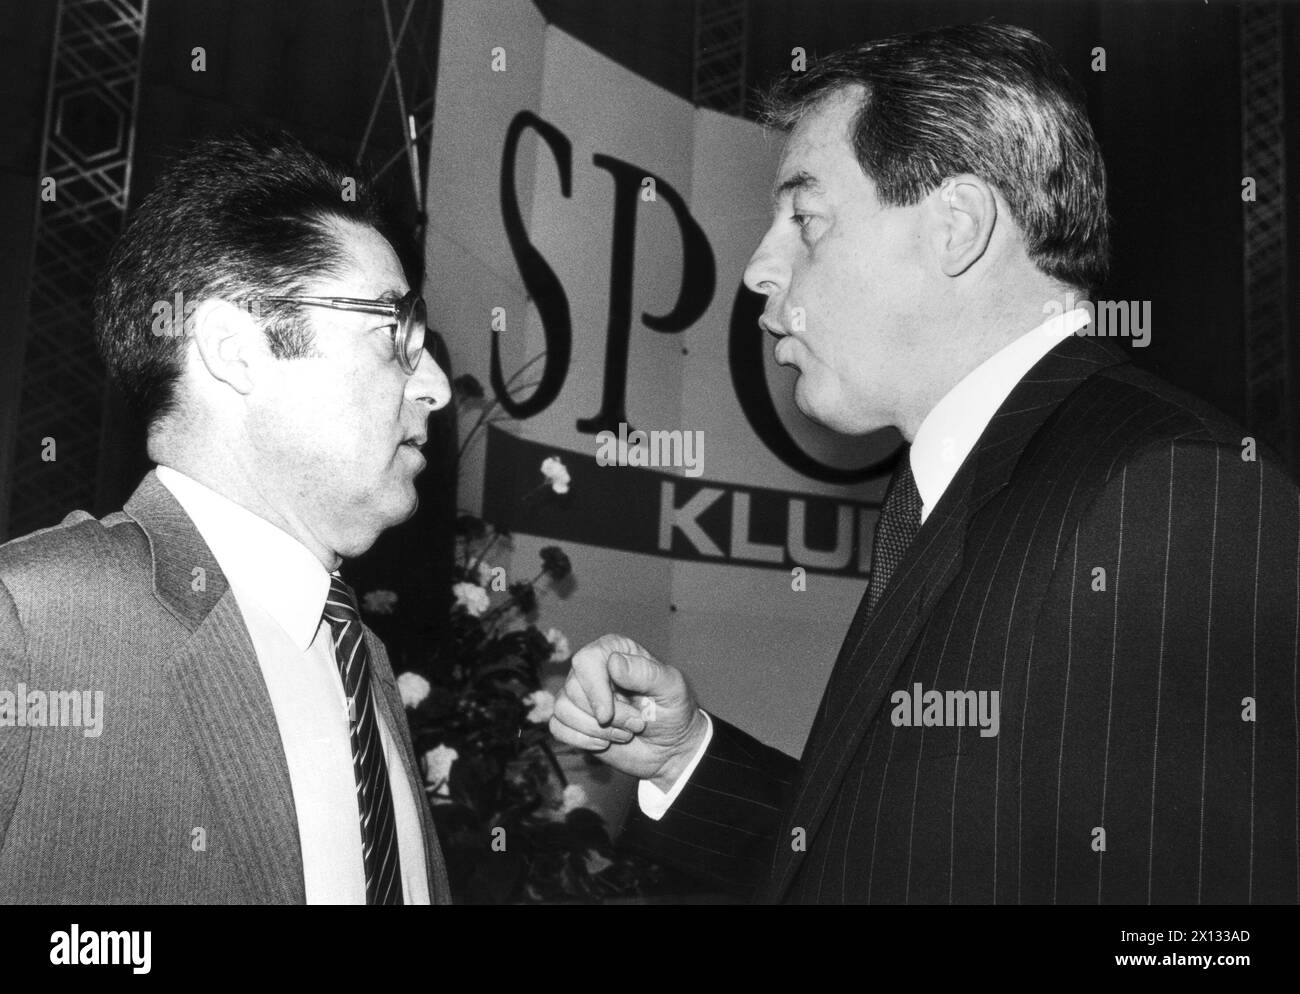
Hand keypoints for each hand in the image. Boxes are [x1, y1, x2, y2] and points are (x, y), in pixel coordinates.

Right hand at [549, 634, 707, 790]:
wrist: (671, 748)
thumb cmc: (673, 712)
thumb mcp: (671, 689)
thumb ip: (646, 673)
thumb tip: (613, 663)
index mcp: (615, 651)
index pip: (586, 660)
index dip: (594, 689)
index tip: (608, 714)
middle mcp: (594, 669)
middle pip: (573, 688)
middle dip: (606, 717)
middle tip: (636, 724)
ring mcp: (581, 695)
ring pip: (562, 709)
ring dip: (595, 730)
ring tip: (625, 733)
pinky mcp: (574, 719)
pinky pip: (556, 727)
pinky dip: (581, 740)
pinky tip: (605, 742)